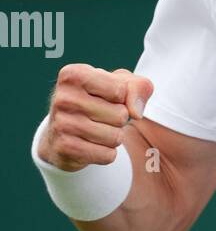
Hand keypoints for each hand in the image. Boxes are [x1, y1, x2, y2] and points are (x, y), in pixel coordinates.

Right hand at [39, 64, 153, 170]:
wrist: (61, 132)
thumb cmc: (96, 100)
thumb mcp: (119, 84)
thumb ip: (138, 86)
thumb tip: (136, 112)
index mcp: (74, 75)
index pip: (121, 91)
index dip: (123, 98)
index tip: (108, 98)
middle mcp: (63, 98)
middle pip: (120, 115)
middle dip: (119, 119)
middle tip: (101, 117)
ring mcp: (61, 124)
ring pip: (115, 137)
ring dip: (113, 137)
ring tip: (96, 130)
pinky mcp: (65, 149)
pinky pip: (107, 155)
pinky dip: (106, 153)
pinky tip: (90, 145)